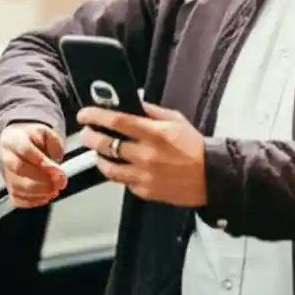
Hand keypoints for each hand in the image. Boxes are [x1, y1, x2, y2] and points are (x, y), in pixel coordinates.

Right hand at [0, 122, 67, 207]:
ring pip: (17, 186)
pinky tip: (45, 197)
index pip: (26, 150)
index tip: (59, 172)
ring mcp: (6, 174)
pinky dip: (32, 201)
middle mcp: (6, 156)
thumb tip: (56, 158)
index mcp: (15, 139)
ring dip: (38, 192)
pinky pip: (16, 198)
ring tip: (54, 191)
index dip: (43, 163)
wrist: (16, 143)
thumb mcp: (47, 132)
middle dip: (41, 179)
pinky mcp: (8, 187)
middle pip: (19, 169)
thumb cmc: (33, 139)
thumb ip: (54, 143)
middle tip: (58, 183)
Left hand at [78, 102, 206, 206]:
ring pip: (108, 167)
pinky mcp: (144, 191)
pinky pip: (122, 181)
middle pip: (106, 144)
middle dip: (90, 136)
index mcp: (155, 134)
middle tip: (87, 132)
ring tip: (99, 151)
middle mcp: (146, 155)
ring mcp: (143, 175)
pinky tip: (120, 165)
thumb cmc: (194, 146)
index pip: (117, 121)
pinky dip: (118, 172)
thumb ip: (152, 111)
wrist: (211, 177)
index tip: (84, 114)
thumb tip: (132, 103)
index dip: (96, 116)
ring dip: (99, 157)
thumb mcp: (176, 120)